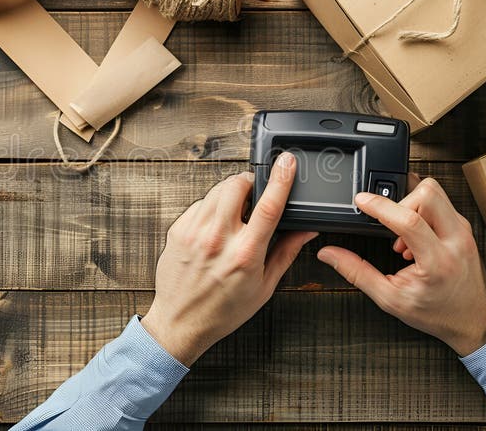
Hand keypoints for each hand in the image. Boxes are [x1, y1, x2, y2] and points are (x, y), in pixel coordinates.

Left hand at [141, 152, 317, 365]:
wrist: (181, 322)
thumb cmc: (223, 310)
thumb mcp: (265, 286)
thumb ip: (287, 252)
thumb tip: (306, 230)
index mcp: (245, 254)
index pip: (268, 205)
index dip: (281, 179)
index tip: (288, 162)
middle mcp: (217, 239)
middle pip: (238, 185)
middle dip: (251, 182)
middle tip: (256, 195)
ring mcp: (194, 233)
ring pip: (217, 190)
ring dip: (231, 194)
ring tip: (236, 215)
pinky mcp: (178, 230)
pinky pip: (200, 203)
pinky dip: (212, 208)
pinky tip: (216, 227)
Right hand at [317, 177, 485, 355]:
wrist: (474, 321)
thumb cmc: (438, 313)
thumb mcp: (391, 299)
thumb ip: (357, 272)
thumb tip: (330, 254)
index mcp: (437, 261)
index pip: (408, 220)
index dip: (380, 206)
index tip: (362, 201)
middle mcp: (455, 240)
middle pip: (428, 192)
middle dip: (401, 200)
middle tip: (391, 224)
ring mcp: (463, 231)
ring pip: (435, 193)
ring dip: (412, 206)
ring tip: (404, 236)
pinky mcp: (464, 227)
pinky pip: (440, 204)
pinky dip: (422, 214)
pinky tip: (415, 239)